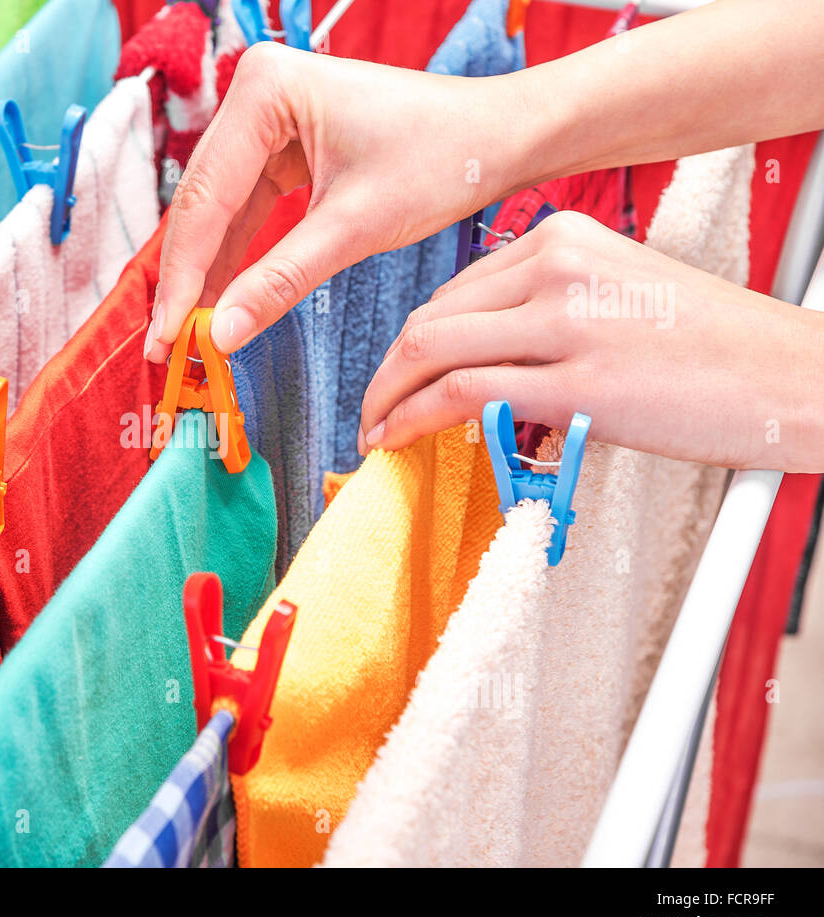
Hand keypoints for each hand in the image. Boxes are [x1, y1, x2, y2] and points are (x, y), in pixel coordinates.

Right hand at [145, 42, 532, 361]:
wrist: (499, 136)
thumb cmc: (443, 158)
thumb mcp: (354, 227)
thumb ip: (279, 281)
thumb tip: (220, 335)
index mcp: (265, 89)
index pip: (205, 199)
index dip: (182, 275)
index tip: (167, 335)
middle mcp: (255, 90)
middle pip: (202, 201)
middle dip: (187, 276)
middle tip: (167, 344)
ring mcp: (266, 115)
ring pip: (219, 209)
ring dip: (207, 270)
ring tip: (188, 332)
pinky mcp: (283, 142)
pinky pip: (247, 207)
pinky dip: (238, 254)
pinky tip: (222, 300)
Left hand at [358, 211, 823, 472]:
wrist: (794, 379)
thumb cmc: (713, 350)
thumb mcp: (619, 299)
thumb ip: (546, 312)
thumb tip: (479, 359)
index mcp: (565, 239)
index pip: (455, 291)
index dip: (414, 342)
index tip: (398, 377)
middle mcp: (558, 266)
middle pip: (431, 318)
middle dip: (388, 372)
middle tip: (371, 411)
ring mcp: (565, 320)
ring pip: (432, 350)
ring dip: (387, 398)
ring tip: (374, 433)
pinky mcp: (575, 380)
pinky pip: (460, 393)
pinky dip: (411, 418)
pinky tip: (396, 440)